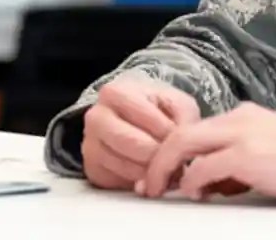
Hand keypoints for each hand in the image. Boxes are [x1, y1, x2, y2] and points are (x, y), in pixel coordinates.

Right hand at [81, 76, 199, 190]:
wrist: (131, 118)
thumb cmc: (155, 109)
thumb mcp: (176, 103)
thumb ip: (184, 119)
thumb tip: (180, 152)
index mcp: (114, 93)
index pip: (150, 121)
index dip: (171, 134)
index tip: (181, 139)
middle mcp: (96, 117)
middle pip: (135, 145)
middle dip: (160, 155)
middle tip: (176, 159)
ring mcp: (90, 144)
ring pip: (129, 168)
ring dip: (153, 172)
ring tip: (165, 166)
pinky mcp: (92, 169)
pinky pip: (120, 183)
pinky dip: (140, 182)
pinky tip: (148, 173)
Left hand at [138, 102, 275, 203]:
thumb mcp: (267, 153)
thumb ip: (237, 162)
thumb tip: (209, 184)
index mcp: (242, 116)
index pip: (195, 130)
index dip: (173, 153)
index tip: (163, 174)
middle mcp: (237, 119)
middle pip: (180, 134)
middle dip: (159, 160)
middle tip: (149, 184)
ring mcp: (240, 135)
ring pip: (183, 145)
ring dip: (167, 171)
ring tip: (163, 190)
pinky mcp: (246, 155)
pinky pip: (203, 167)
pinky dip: (191, 181)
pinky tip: (194, 193)